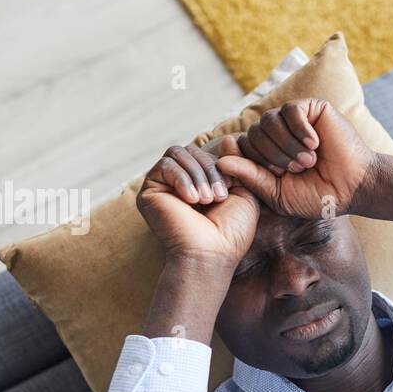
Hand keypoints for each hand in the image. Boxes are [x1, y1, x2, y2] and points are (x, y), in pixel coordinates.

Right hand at [135, 144, 260, 269]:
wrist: (211, 254)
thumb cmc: (231, 232)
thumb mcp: (243, 192)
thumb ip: (236, 165)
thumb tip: (228, 137)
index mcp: (200, 182)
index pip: (206, 154)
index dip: (220, 165)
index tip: (229, 189)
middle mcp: (179, 182)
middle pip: (192, 151)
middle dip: (209, 168)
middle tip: (219, 196)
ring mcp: (163, 186)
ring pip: (178, 154)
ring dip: (197, 174)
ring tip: (207, 200)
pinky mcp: (149, 191)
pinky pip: (165, 165)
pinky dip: (182, 178)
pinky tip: (191, 199)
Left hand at [215, 98, 375, 220]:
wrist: (353, 187)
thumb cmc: (318, 195)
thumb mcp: (278, 194)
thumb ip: (250, 178)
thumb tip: (221, 162)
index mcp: (266, 155)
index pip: (241, 147)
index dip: (255, 161)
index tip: (278, 175)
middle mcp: (276, 135)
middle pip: (253, 133)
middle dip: (273, 155)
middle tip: (298, 169)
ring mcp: (293, 121)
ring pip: (268, 121)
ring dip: (287, 145)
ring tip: (308, 160)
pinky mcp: (310, 108)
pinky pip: (290, 110)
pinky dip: (300, 130)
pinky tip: (315, 143)